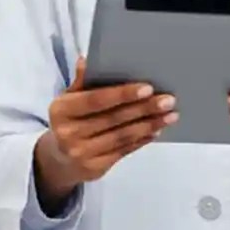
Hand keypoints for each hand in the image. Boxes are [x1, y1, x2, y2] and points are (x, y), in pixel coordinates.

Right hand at [34, 57, 177, 212]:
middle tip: (168, 100)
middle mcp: (68, 133)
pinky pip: (123, 151)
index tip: (148, 88)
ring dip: (149, 125)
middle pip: (114, 118)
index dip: (122, 94)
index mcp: (61, 110)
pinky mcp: (94, 168)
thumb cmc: (70, 120)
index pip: (96, 100)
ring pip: (122, 136)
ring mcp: (81, 153)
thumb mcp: (69, 99)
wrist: (59, 159)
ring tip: (170, 115)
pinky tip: (156, 130)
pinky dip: (142, 140)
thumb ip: (81, 81)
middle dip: (144, 109)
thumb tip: (87, 60)